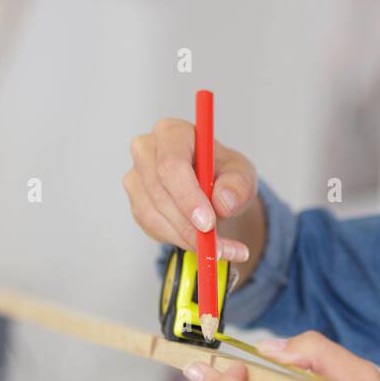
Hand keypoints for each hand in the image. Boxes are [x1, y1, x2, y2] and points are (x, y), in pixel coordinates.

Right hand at [122, 117, 260, 262]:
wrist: (216, 190)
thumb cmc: (226, 174)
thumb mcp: (243, 176)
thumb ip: (238, 186)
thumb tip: (223, 202)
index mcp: (173, 132)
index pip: (172, 164)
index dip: (188, 195)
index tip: (208, 222)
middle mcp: (147, 150)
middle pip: (160, 192)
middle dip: (189, 224)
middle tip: (216, 245)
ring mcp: (137, 177)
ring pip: (153, 214)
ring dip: (186, 236)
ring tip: (218, 248)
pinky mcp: (136, 202)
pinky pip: (152, 227)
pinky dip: (178, 239)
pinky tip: (199, 241)